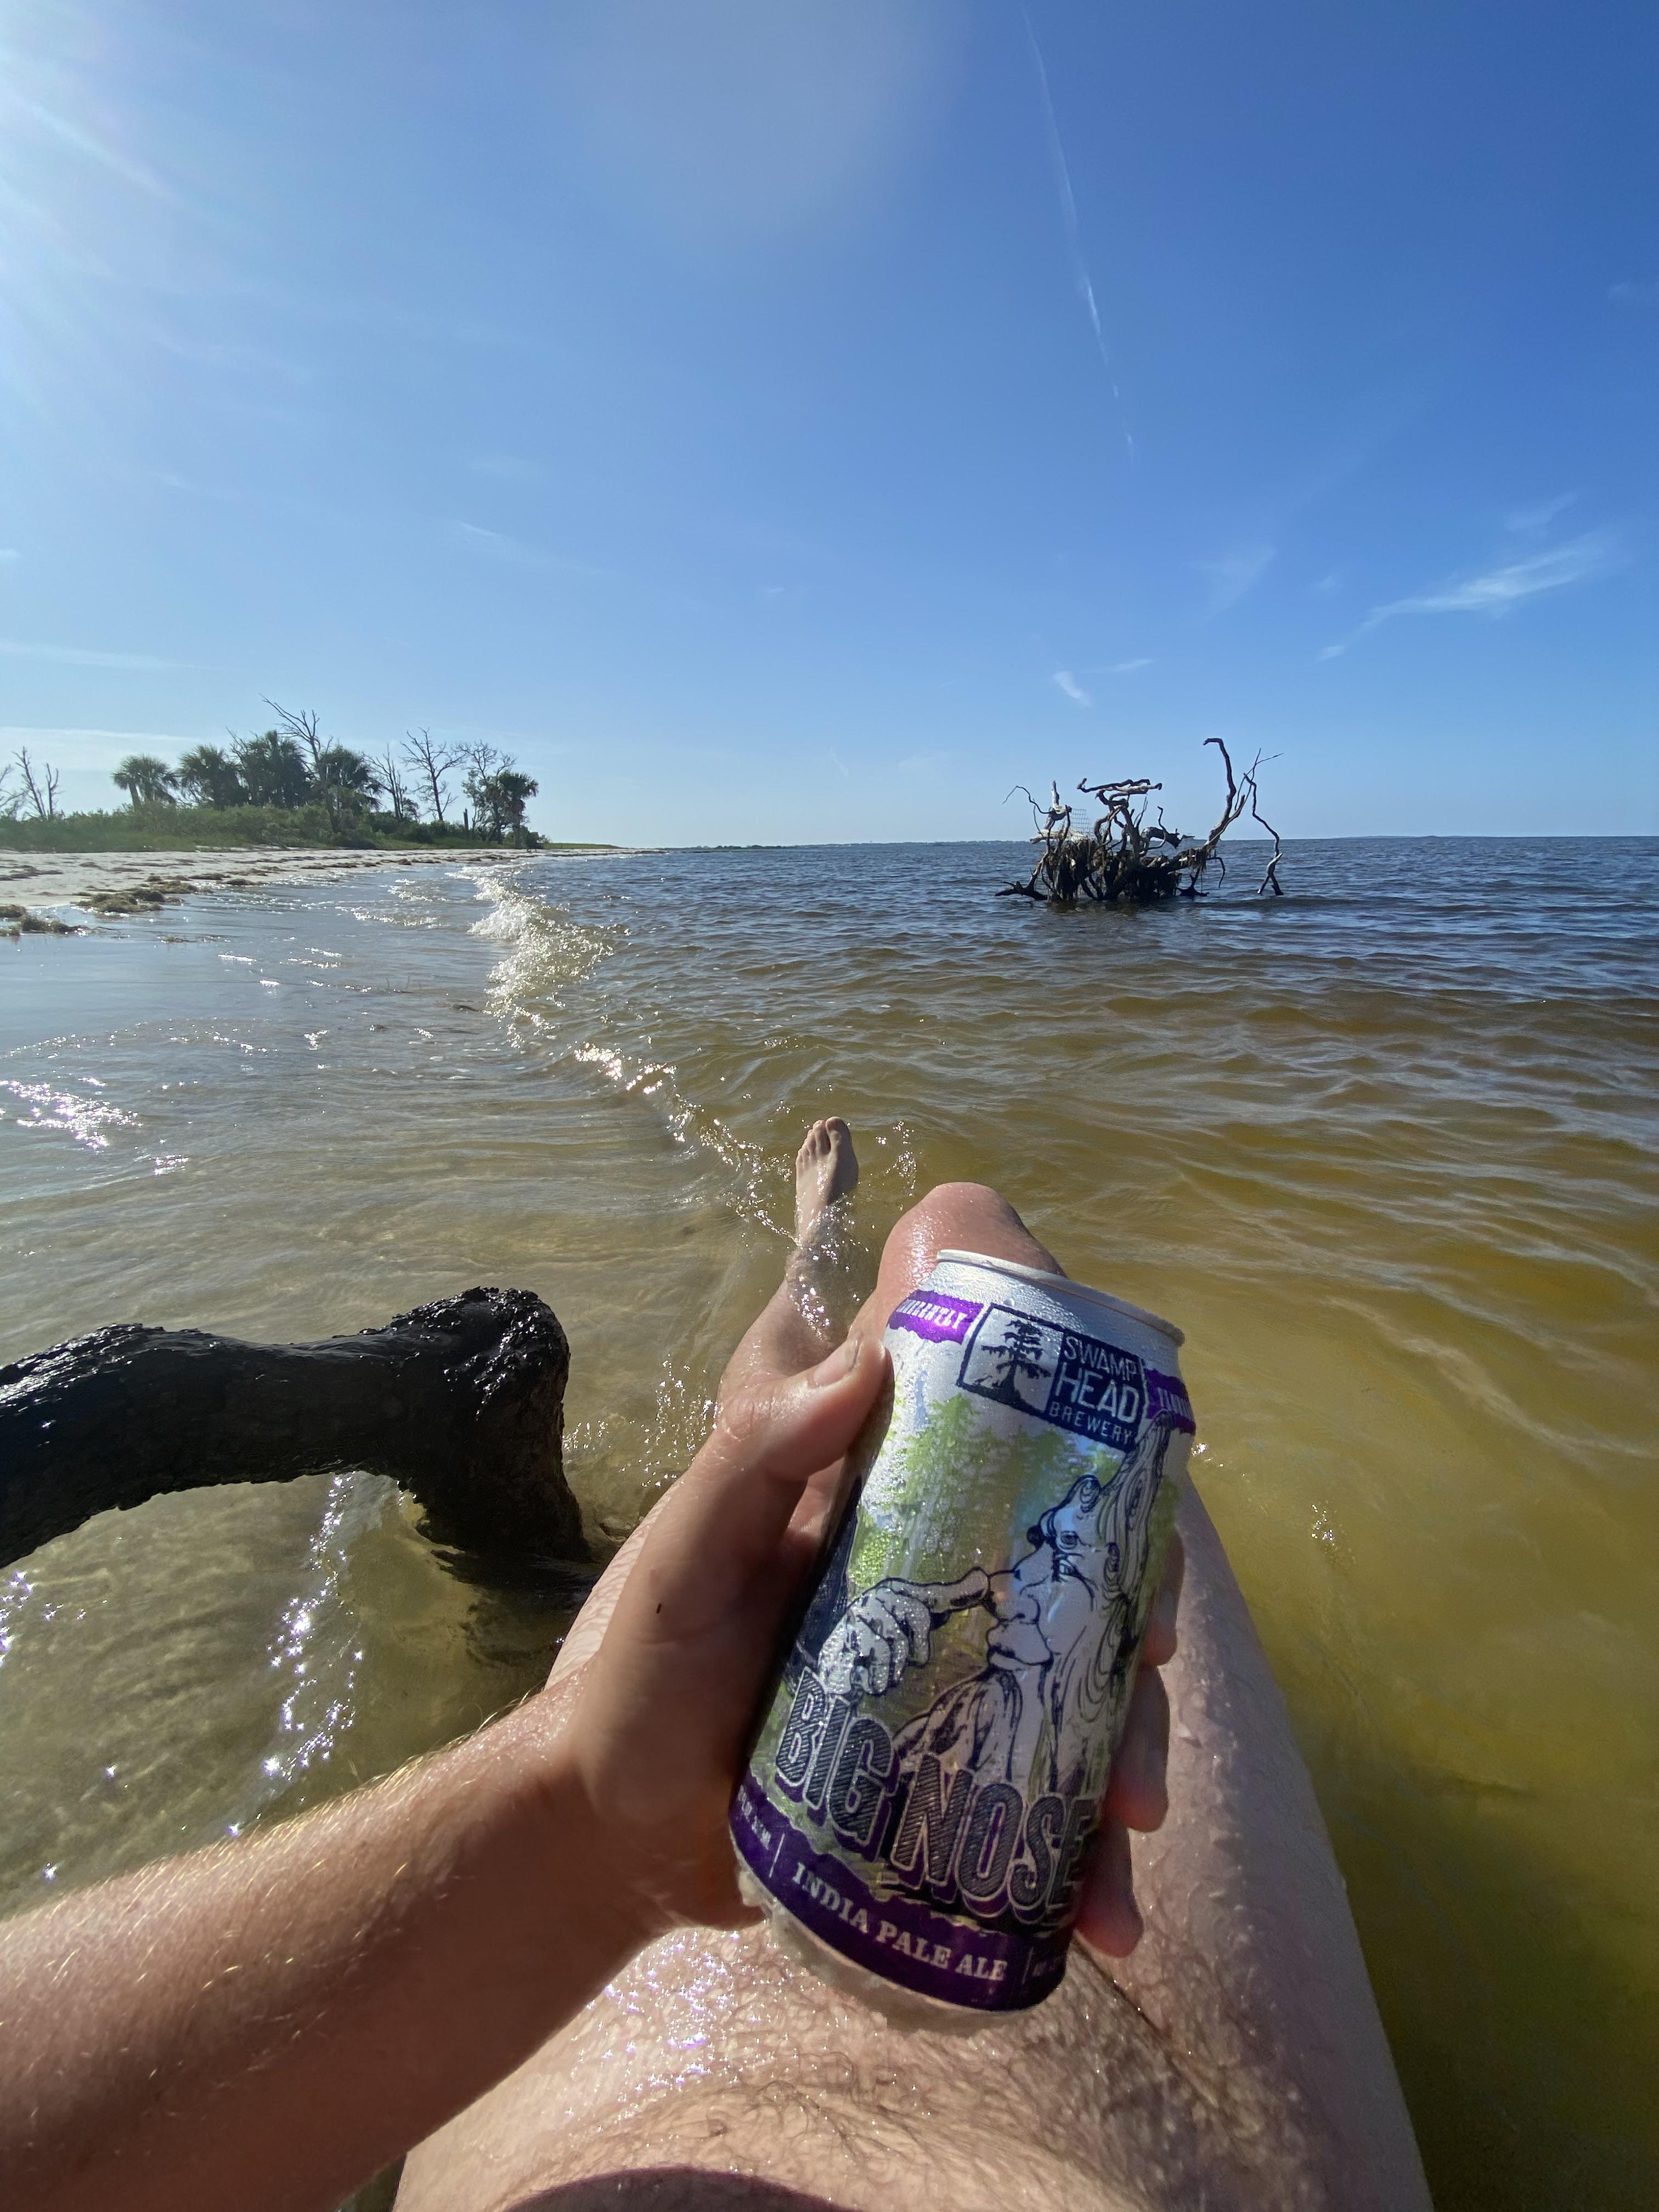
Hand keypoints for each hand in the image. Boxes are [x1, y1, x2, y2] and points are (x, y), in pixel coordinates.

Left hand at [560, 1329, 1184, 1961]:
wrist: (621, 1834)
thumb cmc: (646, 1675)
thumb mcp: (685, 1558)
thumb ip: (753, 1457)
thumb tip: (867, 1362)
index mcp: (893, 1510)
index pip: (1015, 1443)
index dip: (1094, 1445)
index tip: (1135, 1473)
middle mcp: (949, 1592)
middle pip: (1083, 1578)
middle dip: (1142, 1612)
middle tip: (1159, 1654)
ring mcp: (965, 1694)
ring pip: (1088, 1699)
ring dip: (1133, 1750)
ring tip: (1135, 1814)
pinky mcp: (963, 1789)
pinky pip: (1050, 1816)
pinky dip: (1090, 1869)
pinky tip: (1106, 1921)